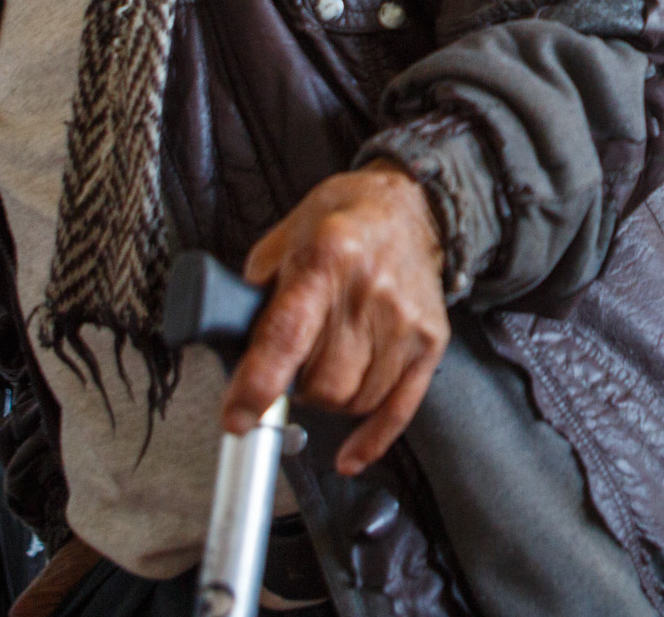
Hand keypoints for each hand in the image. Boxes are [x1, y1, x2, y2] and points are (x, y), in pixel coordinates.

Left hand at [221, 161, 449, 475]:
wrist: (413, 207)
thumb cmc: (343, 221)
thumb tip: (231, 348)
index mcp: (326, 258)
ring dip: (329, 401)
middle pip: (325, 382)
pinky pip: (399, 408)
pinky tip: (349, 456)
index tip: (237, 419)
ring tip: (324, 371)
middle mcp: (369, 292)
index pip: (286, 337)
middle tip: (291, 371)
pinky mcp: (431, 340)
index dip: (257, 387)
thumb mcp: (286, 235)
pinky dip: (371, 439)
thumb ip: (255, 291)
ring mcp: (405, 320)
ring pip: (355, 400)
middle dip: (296, 390)